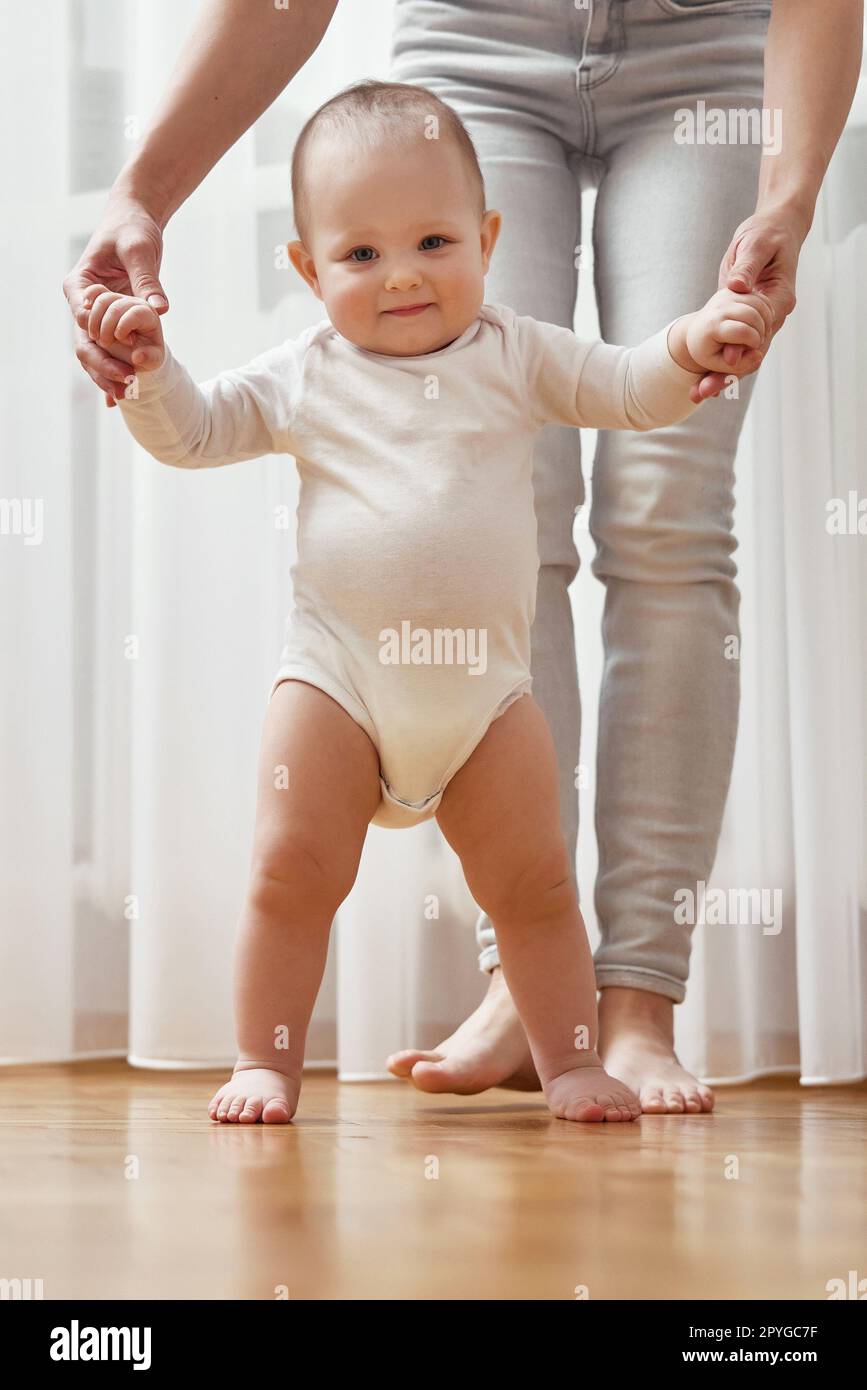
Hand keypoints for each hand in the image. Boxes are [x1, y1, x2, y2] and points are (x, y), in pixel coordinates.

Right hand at [63, 192, 167, 407]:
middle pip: (86, 341)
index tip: (119, 352)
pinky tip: (122, 398)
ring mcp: (97, 317)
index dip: (100, 337)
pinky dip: (116, 370)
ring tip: (127, 395)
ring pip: (96, 352)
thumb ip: (148, 280)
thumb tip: (160, 309)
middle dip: (102, 365)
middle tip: (124, 383)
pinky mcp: (113, 323)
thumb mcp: (140, 251)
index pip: (83, 317)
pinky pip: (112, 350)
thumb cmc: (133, 230)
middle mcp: (84, 304)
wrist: (136, 223)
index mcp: (80, 284)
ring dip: (108, 374)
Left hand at [690, 210, 802, 400]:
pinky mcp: (747, 319)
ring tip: (699, 393)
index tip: (724, 361)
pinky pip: (736, 345)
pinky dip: (720, 363)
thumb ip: (747, 267)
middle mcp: (773, 314)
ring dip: (722, 375)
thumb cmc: (766, 233)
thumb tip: (737, 287)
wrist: (774, 228)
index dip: (742, 347)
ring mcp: (761, 319)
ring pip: (744, 355)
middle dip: (729, 374)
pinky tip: (703, 380)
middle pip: (752, 352)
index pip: (762, 331)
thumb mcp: (756, 245)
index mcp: (779, 298)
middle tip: (704, 391)